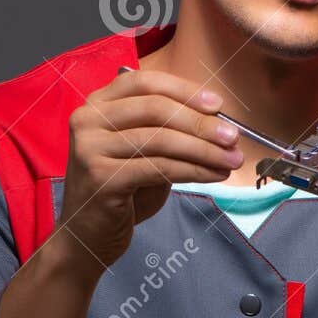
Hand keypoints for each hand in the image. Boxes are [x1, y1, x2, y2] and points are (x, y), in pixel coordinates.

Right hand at [53, 67, 243, 274]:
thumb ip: (167, 130)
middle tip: (232, 136)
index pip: (145, 83)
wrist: (85, 235)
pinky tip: (213, 175)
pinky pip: (159, 168)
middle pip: (156, 108)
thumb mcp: (141, 150)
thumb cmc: (119, 190)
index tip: (217, 104)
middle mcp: (88, 120)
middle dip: (201, 122)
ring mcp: (90, 148)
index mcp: (97, 104)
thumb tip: (218, 123)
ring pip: (161, 139)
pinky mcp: (101, 177)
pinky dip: (193, 170)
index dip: (184, 90)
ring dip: (204, 150)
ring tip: (231, 159)